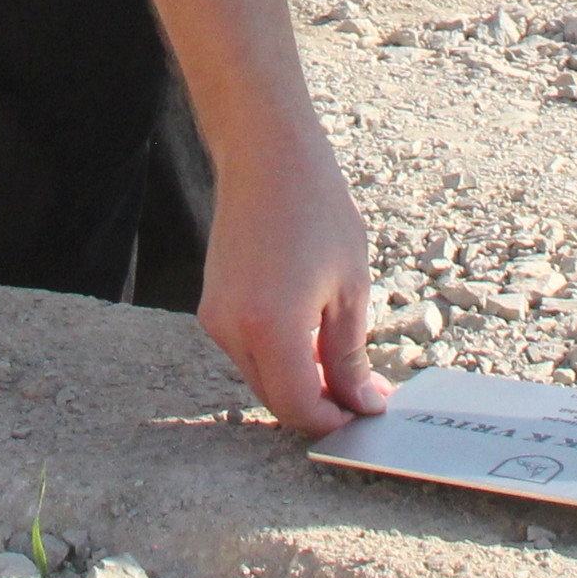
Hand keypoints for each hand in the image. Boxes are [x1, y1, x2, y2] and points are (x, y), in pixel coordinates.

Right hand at [198, 136, 390, 435]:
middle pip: (276, 398)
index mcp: (270, 329)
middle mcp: (232, 330)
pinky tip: (309, 331)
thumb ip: (350, 356)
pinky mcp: (211, 304)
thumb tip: (361, 402)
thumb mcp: (350, 288)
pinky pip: (246, 350)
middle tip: (363, 391)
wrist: (267, 157)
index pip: (299, 407)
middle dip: (319, 404)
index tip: (365, 411)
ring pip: (260, 377)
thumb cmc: (316, 211)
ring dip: (298, 380)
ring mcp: (216, 317)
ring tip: (340, 355)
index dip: (334, 420)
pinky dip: (278, 356)